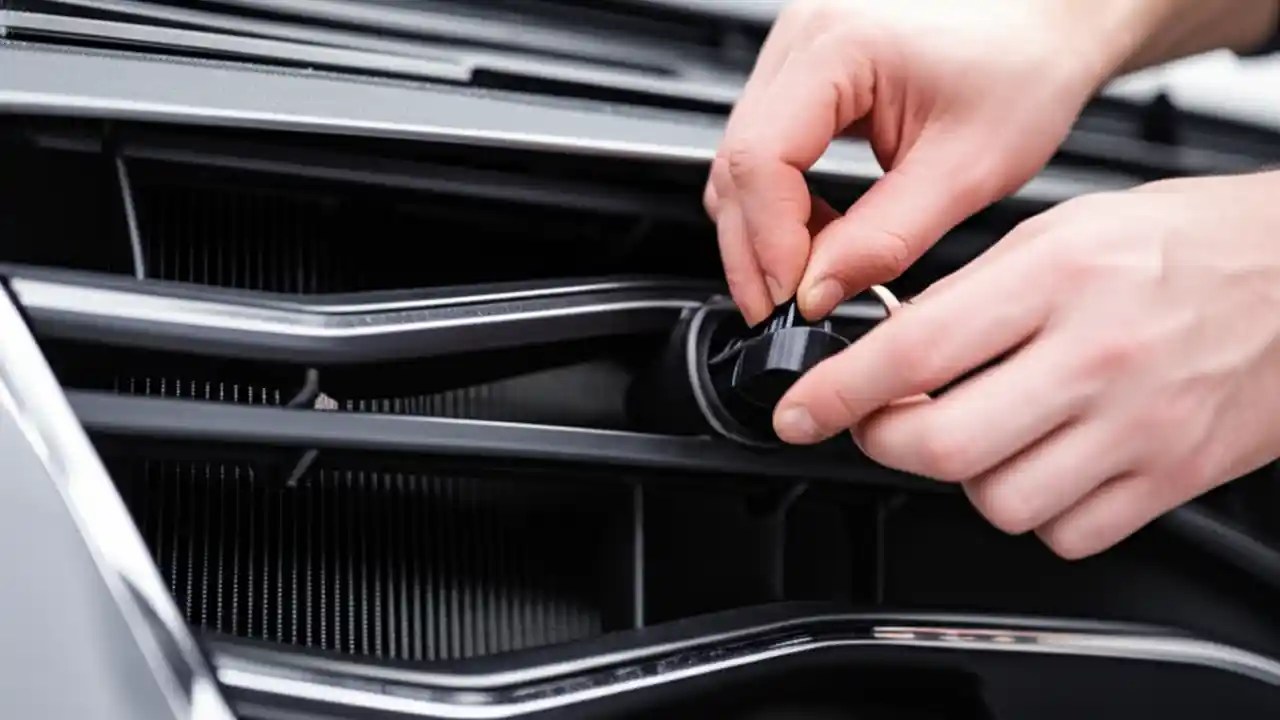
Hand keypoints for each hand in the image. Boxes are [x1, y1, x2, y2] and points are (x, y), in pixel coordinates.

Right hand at [704, 0, 1119, 324]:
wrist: (1050, 21)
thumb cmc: (1026, 66)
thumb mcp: (966, 169)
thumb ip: (884, 239)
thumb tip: (817, 292)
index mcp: (839, 45)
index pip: (761, 157)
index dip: (769, 240)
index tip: (793, 297)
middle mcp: (804, 36)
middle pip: (736, 162)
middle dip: (754, 247)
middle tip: (785, 309)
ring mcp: (797, 50)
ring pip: (741, 159)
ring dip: (763, 228)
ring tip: (813, 273)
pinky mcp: (803, 71)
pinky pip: (764, 146)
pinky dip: (780, 202)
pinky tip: (818, 233)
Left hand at [773, 172, 1279, 558]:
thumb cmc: (1190, 242)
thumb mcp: (1064, 230)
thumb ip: (972, 292)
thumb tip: (890, 344)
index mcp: (1057, 279)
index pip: (913, 352)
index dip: (835, 392)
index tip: (800, 412)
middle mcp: (1094, 357)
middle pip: (943, 447)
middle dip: (886, 442)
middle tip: (883, 422)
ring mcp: (1138, 426)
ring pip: (999, 502)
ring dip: (967, 478)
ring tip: (984, 433)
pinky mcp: (1171, 476)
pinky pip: (1067, 533)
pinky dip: (1038, 511)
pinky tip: (1046, 463)